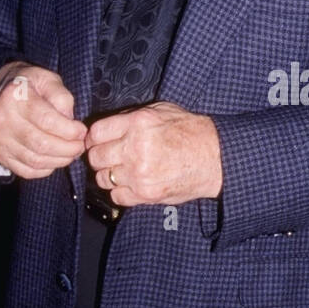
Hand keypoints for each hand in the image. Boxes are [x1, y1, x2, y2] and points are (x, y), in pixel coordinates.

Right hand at [0, 64, 87, 177]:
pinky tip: (55, 159)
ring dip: (60, 160)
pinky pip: (27, 171)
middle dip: (68, 149)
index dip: (69, 130)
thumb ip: (61, 96)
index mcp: (15, 97)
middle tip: (80, 145)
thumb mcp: (47, 79)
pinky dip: (46, 169)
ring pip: (35, 161)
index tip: (82, 131)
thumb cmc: (28, 86)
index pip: (46, 121)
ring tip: (72, 152)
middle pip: (42, 145)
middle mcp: (3, 120)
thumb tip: (70, 122)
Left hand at [85, 102, 222, 206]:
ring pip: (103, 179)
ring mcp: (139, 174)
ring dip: (110, 175)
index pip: (96, 133)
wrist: (215, 157)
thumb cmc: (190, 131)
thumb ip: (131, 117)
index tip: (98, 142)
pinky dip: (121, 191)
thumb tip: (106, 128)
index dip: (94, 138)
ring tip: (124, 170)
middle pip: (95, 157)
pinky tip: (132, 183)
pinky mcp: (146, 194)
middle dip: (101, 157)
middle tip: (112, 157)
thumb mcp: (161, 111)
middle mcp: (135, 149)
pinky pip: (116, 196)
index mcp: (137, 124)